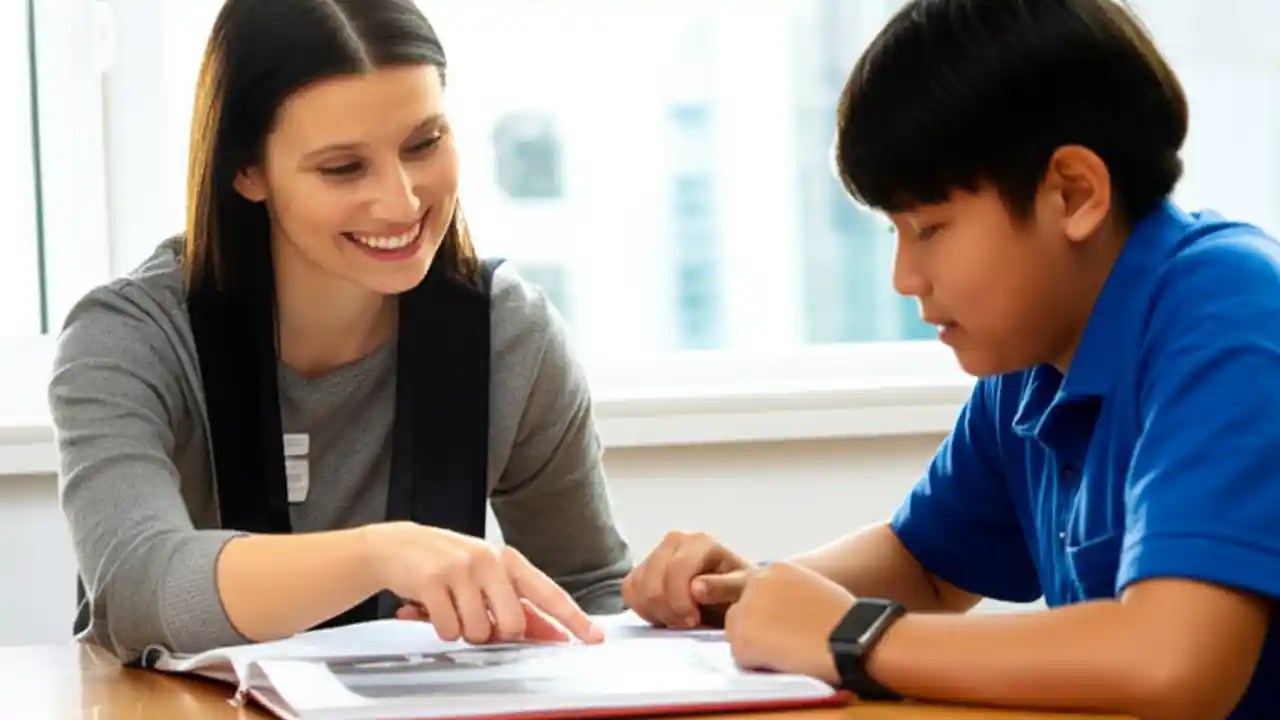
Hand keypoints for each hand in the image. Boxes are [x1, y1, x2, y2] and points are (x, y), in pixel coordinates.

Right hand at [361, 521, 603, 644]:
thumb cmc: (447, 563)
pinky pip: (448, 630)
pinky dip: (440, 628)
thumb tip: (553, 633)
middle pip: (513, 625)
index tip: (594, 637)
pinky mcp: (432, 581)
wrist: (395, 545)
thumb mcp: (486, 576)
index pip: (549, 594)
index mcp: (508, 560)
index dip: (573, 618)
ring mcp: (461, 569)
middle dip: (494, 633)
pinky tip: (430, 607)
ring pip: (477, 632)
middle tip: (476, 616)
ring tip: (450, 606)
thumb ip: (518, 603)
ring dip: (463, 630)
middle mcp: (489, 560)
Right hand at [622, 530, 751, 628]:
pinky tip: (665, 614)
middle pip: (652, 581)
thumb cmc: (738, 591)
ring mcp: (656, 552)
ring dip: (656, 611)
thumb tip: (696, 588)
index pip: (676, 570)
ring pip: (638, 586)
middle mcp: (676, 541)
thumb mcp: (743, 591)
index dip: (681, 601)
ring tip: (678, 619)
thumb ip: (723, 587)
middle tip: (686, 623)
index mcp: (700, 542)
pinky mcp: (643, 568)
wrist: (730, 593)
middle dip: (668, 610)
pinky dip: (643, 608)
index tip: (694, 621)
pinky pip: (629, 589)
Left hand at [724, 561, 853, 684]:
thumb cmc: (845, 618)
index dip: (766, 615)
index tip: (780, 627)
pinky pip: (742, 659)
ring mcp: (747, 610)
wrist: (854, 637)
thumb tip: (778, 612)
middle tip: (783, 644)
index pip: (754, 594)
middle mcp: (756, 583)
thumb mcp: (813, 587)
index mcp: (775, 569)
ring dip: (755, 647)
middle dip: (756, 630)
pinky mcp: (743, 638)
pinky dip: (758, 666)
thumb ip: (789, 593)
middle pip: (740, 612)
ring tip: (787, 654)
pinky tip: (785, 663)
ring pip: (737, 635)